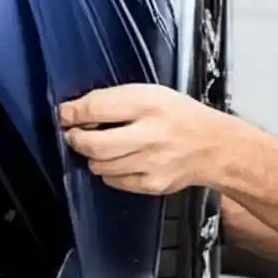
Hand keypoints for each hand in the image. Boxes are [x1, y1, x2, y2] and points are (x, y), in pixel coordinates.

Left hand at [57, 83, 239, 194]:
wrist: (213, 146)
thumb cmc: (180, 116)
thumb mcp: (150, 93)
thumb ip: (114, 100)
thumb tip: (74, 111)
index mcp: (148, 104)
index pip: (97, 108)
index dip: (73, 113)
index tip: (64, 115)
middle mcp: (150, 135)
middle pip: (94, 144)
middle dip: (77, 140)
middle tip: (75, 135)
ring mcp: (151, 163)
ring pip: (100, 165)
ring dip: (94, 156)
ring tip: (105, 146)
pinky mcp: (151, 184)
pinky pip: (114, 181)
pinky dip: (110, 171)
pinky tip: (123, 160)